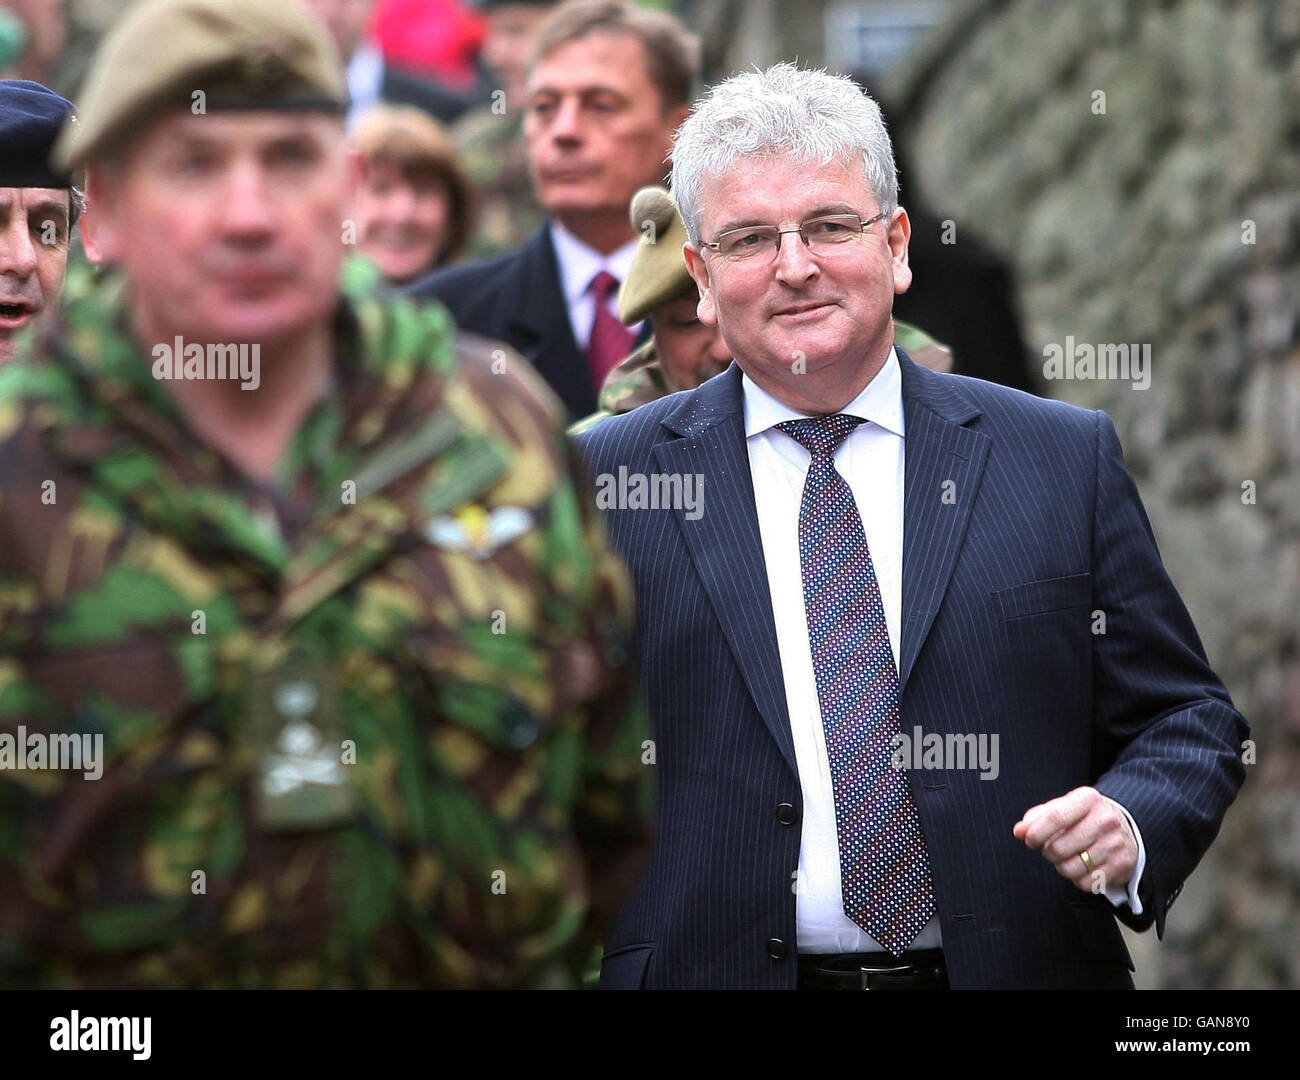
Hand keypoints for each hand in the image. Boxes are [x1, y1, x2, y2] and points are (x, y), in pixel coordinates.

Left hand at [1013, 786, 1136, 894]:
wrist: (1125, 826)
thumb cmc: (1084, 817)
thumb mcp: (1063, 808)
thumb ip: (1037, 818)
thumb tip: (1019, 831)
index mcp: (1088, 800)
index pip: (1055, 817)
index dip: (1036, 833)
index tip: (1029, 840)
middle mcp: (1105, 820)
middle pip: (1059, 848)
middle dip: (1048, 852)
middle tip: (1053, 848)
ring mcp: (1115, 843)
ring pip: (1071, 869)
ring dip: (1062, 867)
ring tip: (1069, 857)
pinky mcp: (1122, 865)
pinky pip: (1086, 883)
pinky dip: (1079, 879)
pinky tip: (1084, 867)